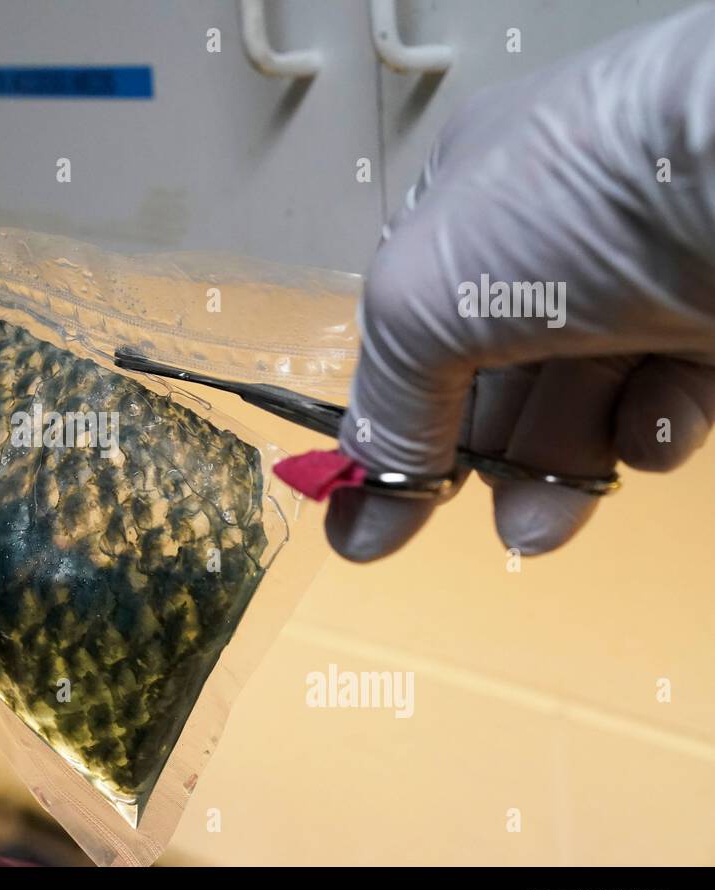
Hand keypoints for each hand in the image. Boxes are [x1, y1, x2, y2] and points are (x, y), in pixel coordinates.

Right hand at [329, 4, 714, 560]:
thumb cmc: (570, 203)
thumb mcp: (425, 296)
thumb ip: (389, 402)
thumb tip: (369, 492)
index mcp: (462, 207)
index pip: (412, 333)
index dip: (393, 421)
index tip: (374, 511)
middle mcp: (547, 241)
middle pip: (496, 379)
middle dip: (483, 460)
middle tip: (481, 524)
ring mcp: (637, 279)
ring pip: (581, 398)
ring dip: (556, 467)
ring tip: (542, 526)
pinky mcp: (713, 315)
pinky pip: (668, 392)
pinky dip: (648, 429)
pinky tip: (645, 441)